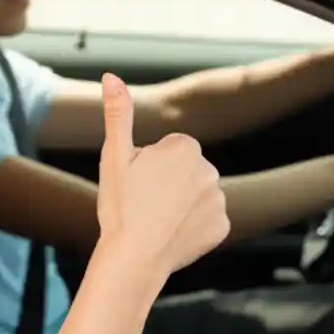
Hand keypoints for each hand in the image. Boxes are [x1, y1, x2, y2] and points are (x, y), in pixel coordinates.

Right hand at [96, 73, 228, 274]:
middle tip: (145, 203)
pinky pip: (207, 220)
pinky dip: (193, 226)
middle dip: (169, 182)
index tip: (138, 183)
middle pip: (185, 171)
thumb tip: (111, 75)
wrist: (133, 257)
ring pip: (196, 195)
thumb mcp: (114, 156)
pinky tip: (172, 234)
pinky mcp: (222, 227)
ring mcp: (218, 200)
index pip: (170, 149)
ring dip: (181, 204)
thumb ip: (118, 113)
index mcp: (185, 148)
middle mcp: (209, 169)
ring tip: (157, 220)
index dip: (150, 166)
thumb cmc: (120, 206)